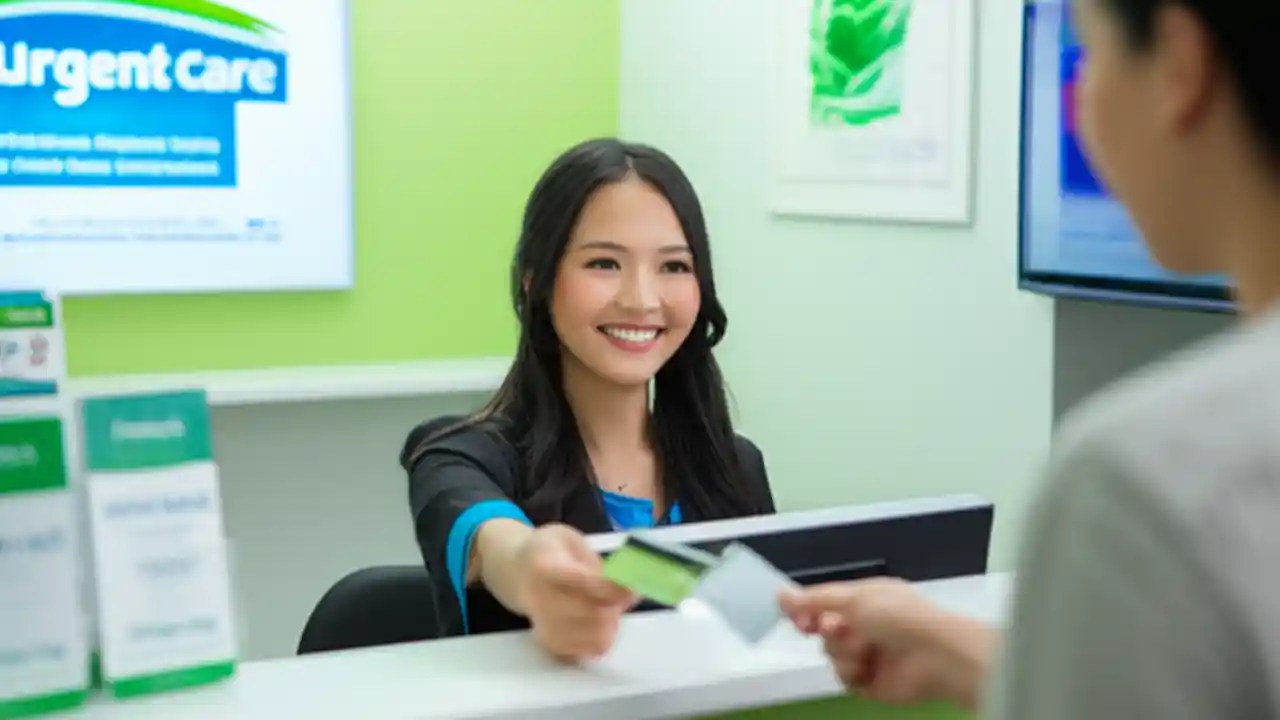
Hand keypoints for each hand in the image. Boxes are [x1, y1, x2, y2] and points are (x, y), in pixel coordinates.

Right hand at [514, 524, 636, 660]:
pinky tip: (596, 621)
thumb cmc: (547, 551)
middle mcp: (539, 600)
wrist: (515, 572)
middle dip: (615, 606)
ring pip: (595, 637)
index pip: (582, 582)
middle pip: (592, 614)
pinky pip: (589, 650)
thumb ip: (594, 562)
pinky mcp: (550, 646)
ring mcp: (543, 627)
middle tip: (622, 594)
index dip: (612, 589)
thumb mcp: (569, 539)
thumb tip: (623, 586)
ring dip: (611, 623)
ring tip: (607, 606)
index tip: (632, 588)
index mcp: (544, 567)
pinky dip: (601, 637)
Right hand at [779, 577, 994, 708]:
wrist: (936, 656)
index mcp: (866, 600)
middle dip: (830, 632)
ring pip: (833, 656)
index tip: (798, 618)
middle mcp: (866, 626)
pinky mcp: (872, 684)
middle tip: (840, 630)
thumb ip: (814, 599)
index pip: (826, 604)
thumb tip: (779, 595)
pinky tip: (869, 669)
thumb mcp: (854, 598)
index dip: (809, 611)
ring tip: (866, 651)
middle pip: (825, 631)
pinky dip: (854, 673)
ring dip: (844, 653)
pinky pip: (845, 679)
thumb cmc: (899, 617)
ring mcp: (869, 655)